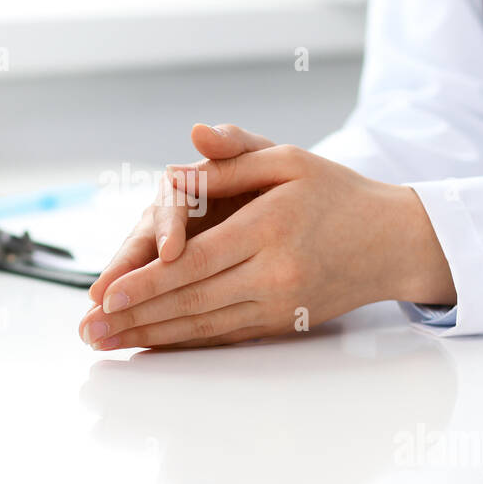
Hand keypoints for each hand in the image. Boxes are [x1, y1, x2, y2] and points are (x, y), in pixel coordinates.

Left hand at [78, 137, 455, 349]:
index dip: (147, 282)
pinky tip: (150, 344)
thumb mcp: (288, 158)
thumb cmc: (336, 193)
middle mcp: (276, 274)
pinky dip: (183, 343)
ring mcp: (280, 305)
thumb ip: (233, 155)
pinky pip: (223, 337)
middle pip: (191, 301)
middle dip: (133, 317)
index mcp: (272, 227)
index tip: (105, 294)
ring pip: (203, 326)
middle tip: (88, 330)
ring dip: (149, 336)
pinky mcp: (282, 324)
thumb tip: (190, 138)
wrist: (394, 242)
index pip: (196, 261)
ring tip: (105, 343)